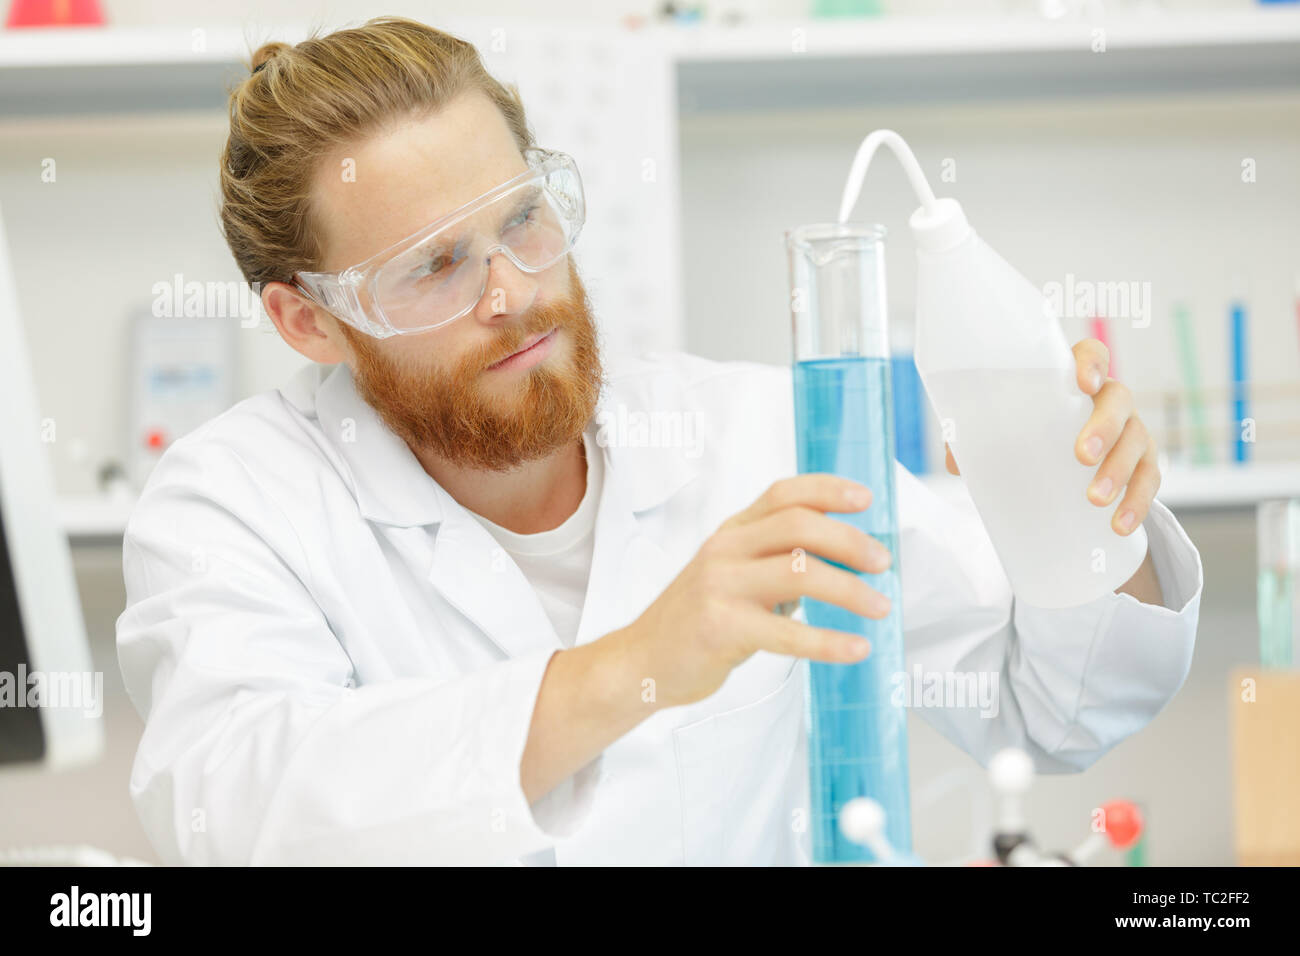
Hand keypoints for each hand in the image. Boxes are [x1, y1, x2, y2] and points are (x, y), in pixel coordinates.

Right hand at [620, 474, 892, 709]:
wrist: (641, 659)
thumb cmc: (696, 620)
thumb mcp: (729, 574)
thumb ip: (773, 560)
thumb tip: (845, 560)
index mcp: (732, 532)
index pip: (783, 494)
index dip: (828, 490)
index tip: (866, 499)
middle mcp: (725, 550)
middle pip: (799, 526)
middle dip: (850, 541)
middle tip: (882, 563)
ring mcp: (720, 587)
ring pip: (799, 573)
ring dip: (849, 590)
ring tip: (880, 607)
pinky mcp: (721, 628)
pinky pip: (787, 632)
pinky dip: (828, 641)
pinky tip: (855, 648)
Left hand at [943, 338, 1160, 535]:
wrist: (1061, 468)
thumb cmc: (1026, 437)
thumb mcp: (1000, 433)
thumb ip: (975, 439)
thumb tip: (955, 462)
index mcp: (1073, 381)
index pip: (1091, 355)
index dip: (1092, 364)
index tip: (1082, 383)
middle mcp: (1108, 399)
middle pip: (1118, 401)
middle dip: (1104, 427)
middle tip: (1081, 456)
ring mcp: (1131, 430)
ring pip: (1137, 442)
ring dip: (1119, 471)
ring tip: (1095, 499)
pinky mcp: (1143, 463)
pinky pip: (1150, 480)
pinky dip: (1137, 504)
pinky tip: (1120, 525)